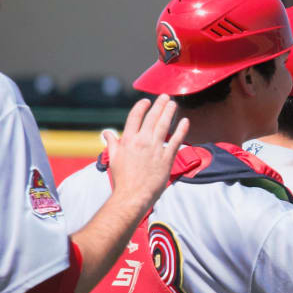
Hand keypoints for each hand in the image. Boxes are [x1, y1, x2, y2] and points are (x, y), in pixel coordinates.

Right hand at [103, 95, 188, 214]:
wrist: (132, 196)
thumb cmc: (122, 179)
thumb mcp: (113, 158)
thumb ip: (112, 143)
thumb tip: (106, 133)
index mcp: (128, 140)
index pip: (135, 117)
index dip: (141, 106)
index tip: (146, 101)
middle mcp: (142, 141)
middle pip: (152, 117)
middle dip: (159, 105)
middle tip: (165, 97)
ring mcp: (155, 149)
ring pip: (164, 125)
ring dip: (169, 112)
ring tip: (173, 104)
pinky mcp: (167, 158)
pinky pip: (176, 140)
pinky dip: (182, 130)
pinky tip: (185, 121)